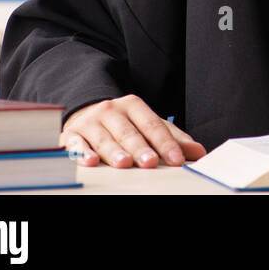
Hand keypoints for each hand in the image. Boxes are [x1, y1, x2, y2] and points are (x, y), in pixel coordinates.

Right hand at [61, 95, 206, 167]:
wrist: (84, 113)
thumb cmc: (123, 124)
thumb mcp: (147, 125)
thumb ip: (172, 138)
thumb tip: (198, 152)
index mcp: (133, 106)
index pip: (153, 125)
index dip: (165, 143)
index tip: (177, 159)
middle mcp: (111, 111)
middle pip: (129, 132)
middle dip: (140, 148)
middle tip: (150, 162)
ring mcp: (90, 122)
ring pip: (104, 139)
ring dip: (114, 152)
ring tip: (124, 163)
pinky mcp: (70, 135)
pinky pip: (75, 144)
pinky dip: (81, 153)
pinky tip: (90, 161)